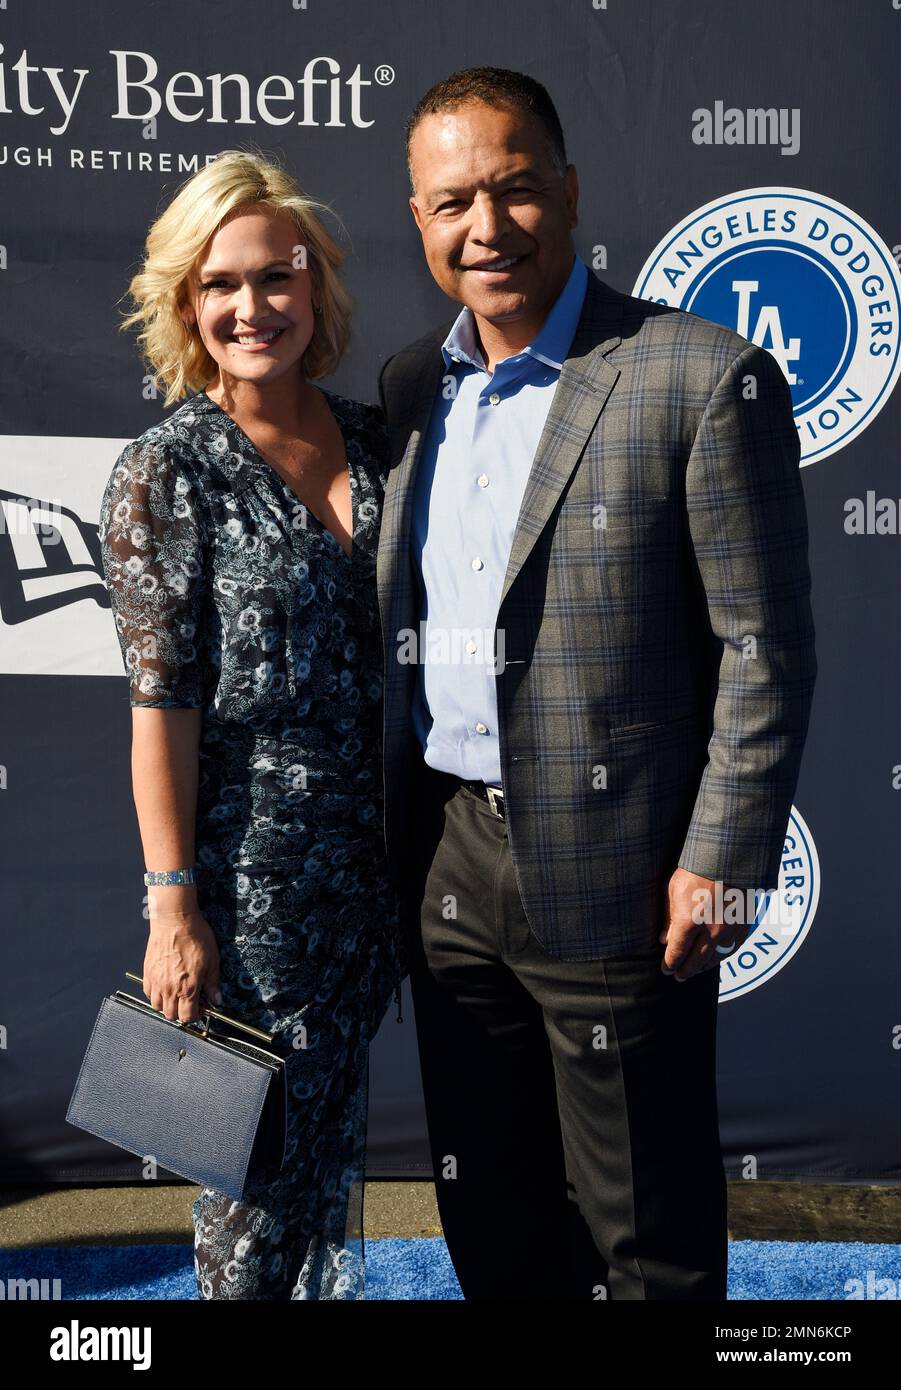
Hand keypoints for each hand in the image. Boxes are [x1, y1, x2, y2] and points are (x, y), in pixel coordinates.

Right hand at [143, 906, 220, 1024]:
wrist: (174, 920)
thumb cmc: (195, 937)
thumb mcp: (212, 960)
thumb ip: (213, 983)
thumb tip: (217, 999)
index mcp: (187, 988)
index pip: (187, 1017)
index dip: (195, 1016)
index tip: (199, 1008)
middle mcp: (169, 988)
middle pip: (171, 1015)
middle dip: (181, 1012)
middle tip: (189, 1000)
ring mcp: (156, 981)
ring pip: (157, 1006)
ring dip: (167, 1004)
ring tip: (176, 994)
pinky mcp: (147, 972)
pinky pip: (147, 992)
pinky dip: (155, 994)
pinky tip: (164, 985)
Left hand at [658, 868, 750, 980]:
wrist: (729, 857)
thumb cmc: (695, 868)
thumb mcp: (672, 889)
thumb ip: (668, 918)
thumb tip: (664, 939)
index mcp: (689, 921)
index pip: (677, 953)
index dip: (669, 964)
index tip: (665, 969)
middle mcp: (710, 930)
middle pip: (696, 961)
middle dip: (685, 971)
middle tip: (678, 976)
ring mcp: (729, 929)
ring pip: (715, 958)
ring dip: (703, 967)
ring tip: (696, 970)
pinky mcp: (743, 925)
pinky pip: (733, 948)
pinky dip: (723, 956)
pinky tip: (716, 958)